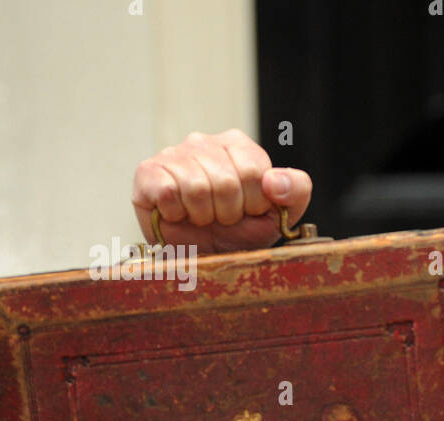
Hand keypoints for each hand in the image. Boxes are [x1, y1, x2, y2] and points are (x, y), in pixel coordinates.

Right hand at [131, 129, 312, 254]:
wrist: (205, 255)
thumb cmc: (242, 231)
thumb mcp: (280, 214)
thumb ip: (296, 190)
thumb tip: (276, 181)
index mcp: (238, 145)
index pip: (253, 171)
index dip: (253, 203)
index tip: (248, 211)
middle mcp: (204, 142)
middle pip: (226, 181)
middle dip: (229, 213)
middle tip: (222, 218)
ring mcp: (173, 154)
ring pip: (196, 187)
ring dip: (203, 216)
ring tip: (202, 217)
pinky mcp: (148, 173)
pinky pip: (166, 192)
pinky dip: (176, 213)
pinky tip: (179, 214)